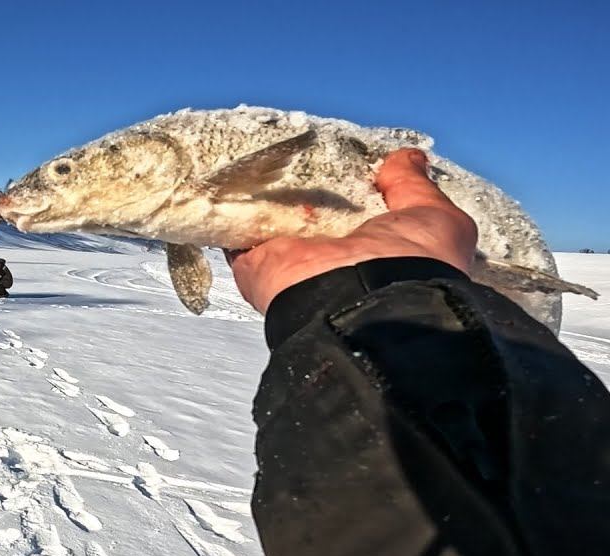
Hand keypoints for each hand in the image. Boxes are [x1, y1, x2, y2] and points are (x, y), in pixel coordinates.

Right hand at [228, 149, 477, 312]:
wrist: (360, 298)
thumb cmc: (410, 260)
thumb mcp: (435, 218)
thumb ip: (416, 188)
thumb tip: (405, 158)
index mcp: (377, 251)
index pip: (360, 213)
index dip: (354, 184)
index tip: (345, 157)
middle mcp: (334, 259)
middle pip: (314, 215)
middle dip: (308, 184)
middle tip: (303, 145)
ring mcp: (292, 261)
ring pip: (275, 220)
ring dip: (268, 192)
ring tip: (265, 150)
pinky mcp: (255, 263)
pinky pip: (237, 233)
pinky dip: (232, 208)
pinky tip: (231, 175)